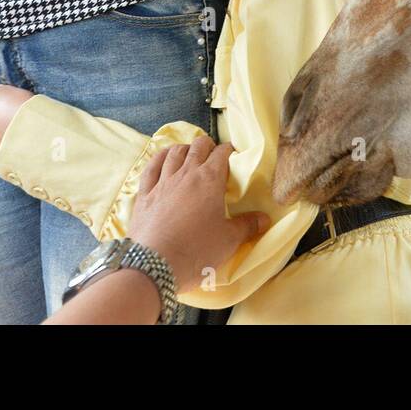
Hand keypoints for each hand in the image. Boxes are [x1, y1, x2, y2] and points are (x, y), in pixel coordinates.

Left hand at [127, 137, 268, 292]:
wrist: (155, 264)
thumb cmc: (197, 249)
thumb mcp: (229, 240)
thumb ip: (247, 226)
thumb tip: (266, 219)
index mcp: (210, 180)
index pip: (222, 153)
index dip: (229, 151)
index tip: (233, 155)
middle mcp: (186, 174)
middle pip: (197, 147)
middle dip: (207, 145)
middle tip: (212, 154)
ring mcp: (162, 182)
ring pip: (174, 153)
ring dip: (184, 149)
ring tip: (189, 153)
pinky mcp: (144, 194)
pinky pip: (151, 167)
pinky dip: (159, 158)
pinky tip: (163, 158)